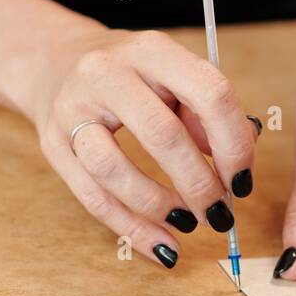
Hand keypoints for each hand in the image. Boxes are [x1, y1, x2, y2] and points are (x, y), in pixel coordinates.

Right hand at [29, 29, 259, 268]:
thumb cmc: (131, 78)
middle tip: (218, 212)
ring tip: (187, 222)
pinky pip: (92, 198)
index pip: (208, 92)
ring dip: (159, 206)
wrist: (54, 62)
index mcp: (152, 50)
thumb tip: (237, 165)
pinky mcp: (52, 145)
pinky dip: (132, 229)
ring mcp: (72, 108)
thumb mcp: (172, 79)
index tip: (243, 180)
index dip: (233, 144)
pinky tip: (160, 245)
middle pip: (162, 135)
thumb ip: (206, 116)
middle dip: (199, 184)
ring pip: (114, 170)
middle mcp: (107, 73)